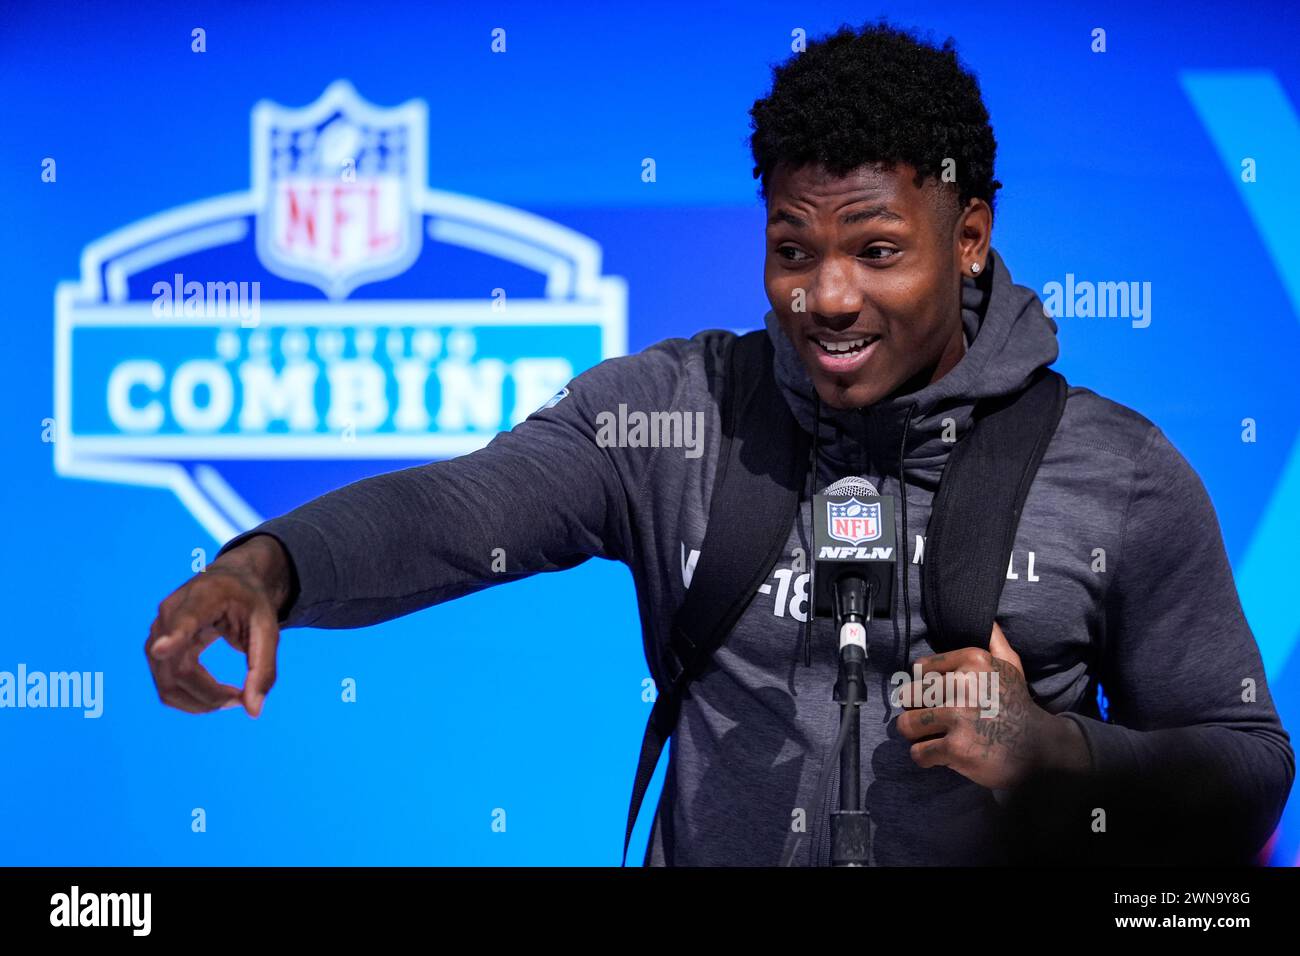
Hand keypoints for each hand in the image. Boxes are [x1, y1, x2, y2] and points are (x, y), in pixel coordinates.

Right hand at [145, 535, 290, 716]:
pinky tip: (217, 694)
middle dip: (211, 695)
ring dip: (201, 702)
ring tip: (235, 697)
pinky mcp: (155, 648)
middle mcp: (171, 613)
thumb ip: (263, 667)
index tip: (162, 650)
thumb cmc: (251, 602)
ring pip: (167, 684)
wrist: (231, 581)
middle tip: (243, 698)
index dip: (173, 638)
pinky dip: (191, 698)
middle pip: (178, 670)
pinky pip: (166, 685)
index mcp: (204, 597)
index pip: (184, 620)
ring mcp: (157, 632)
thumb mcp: (268, 628)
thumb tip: (253, 711)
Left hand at [895, 621, 1089, 789]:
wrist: (1039, 747)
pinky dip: (925, 757)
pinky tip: (938, 755)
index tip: (937, 696)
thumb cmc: (1017, 705)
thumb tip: (987, 618)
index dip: (924, 685)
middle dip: (916, 709)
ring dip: (915, 734)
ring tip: (929, 736)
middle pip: (909, 695)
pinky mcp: (956, 748)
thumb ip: (995, 640)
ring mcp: (958, 717)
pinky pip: (919, 752)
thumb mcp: (1011, 666)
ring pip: (907, 724)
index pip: (920, 669)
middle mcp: (963, 684)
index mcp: (973, 660)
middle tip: (930, 719)